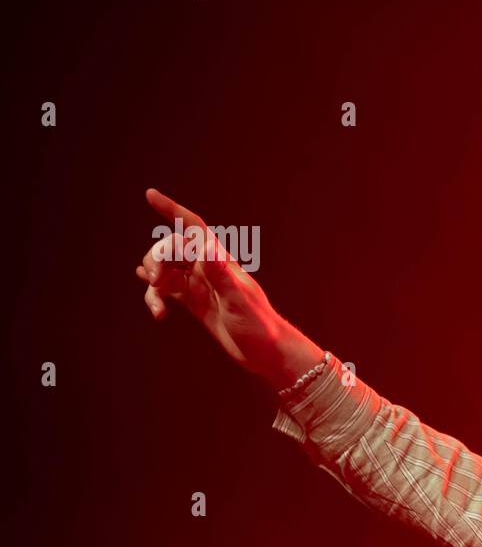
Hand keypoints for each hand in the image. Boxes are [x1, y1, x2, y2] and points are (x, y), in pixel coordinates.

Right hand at [135, 188, 321, 386]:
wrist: (266, 351)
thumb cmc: (258, 325)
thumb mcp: (238, 299)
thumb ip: (220, 274)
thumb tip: (205, 247)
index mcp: (219, 261)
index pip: (193, 228)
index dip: (172, 210)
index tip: (150, 195)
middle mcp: (208, 269)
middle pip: (171, 249)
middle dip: (156, 259)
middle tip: (157, 282)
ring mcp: (200, 285)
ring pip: (165, 270)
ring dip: (154, 284)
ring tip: (158, 308)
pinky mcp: (195, 303)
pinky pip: (168, 290)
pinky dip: (157, 296)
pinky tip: (154, 302)